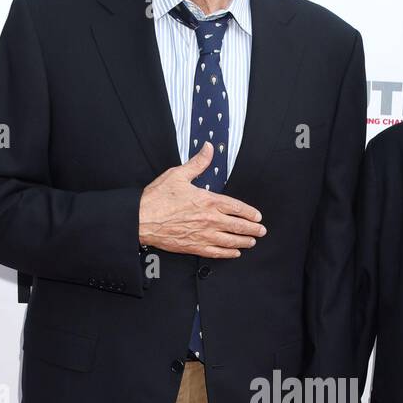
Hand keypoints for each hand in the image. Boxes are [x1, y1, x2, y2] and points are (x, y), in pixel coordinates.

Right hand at [138, 143, 266, 257]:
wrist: (142, 220)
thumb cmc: (157, 199)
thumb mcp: (178, 175)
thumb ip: (198, 163)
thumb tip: (208, 148)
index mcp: (208, 201)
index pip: (236, 207)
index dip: (249, 213)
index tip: (257, 216)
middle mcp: (209, 220)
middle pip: (238, 226)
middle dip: (252, 229)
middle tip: (261, 231)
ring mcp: (203, 235)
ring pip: (230, 240)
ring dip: (244, 242)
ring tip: (252, 242)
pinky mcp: (194, 247)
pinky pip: (217, 252)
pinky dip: (228, 253)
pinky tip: (235, 253)